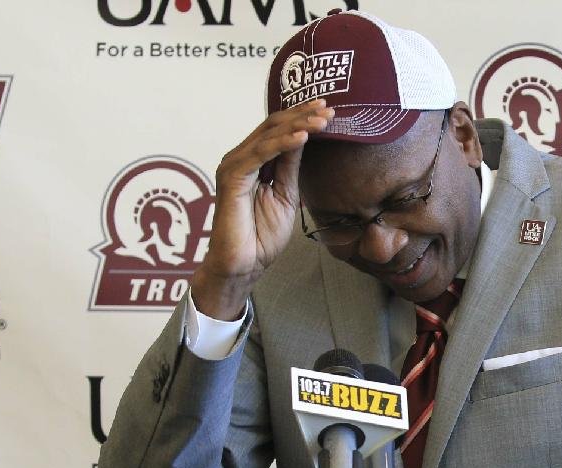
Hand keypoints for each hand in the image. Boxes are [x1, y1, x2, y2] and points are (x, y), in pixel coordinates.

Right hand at [193, 100, 334, 318]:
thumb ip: (290, 167)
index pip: (279, 131)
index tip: (328, 111)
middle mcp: (241, 158)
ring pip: (268, 135)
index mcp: (253, 161)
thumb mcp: (285, 196)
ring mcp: (234, 165)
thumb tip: (304, 138)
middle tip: (328, 107)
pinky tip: (303, 136)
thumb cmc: (261, 237)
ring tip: (322, 120)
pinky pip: (260, 154)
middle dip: (303, 114)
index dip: (303, 118)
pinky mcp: (232, 178)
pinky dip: (282, 143)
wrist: (244, 265)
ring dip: (298, 125)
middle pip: (273, 126)